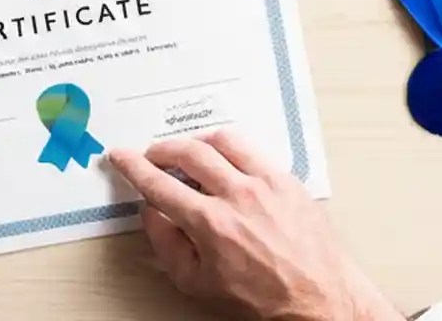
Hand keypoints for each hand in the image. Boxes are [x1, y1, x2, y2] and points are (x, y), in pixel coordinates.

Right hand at [109, 130, 400, 320]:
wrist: (319, 301)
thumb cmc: (264, 299)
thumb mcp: (197, 284)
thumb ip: (166, 244)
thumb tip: (151, 212)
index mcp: (211, 224)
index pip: (159, 184)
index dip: (133, 166)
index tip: (122, 157)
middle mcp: (238, 197)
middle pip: (187, 152)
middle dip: (161, 148)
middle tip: (152, 154)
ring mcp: (266, 184)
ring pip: (222, 140)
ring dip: (197, 141)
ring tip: (188, 151)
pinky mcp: (287, 180)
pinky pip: (253, 148)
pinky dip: (231, 147)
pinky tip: (225, 157)